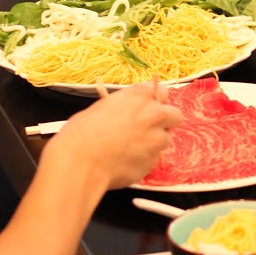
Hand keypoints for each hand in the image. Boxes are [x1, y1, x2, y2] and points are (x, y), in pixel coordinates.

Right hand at [48, 81, 182, 192]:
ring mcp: (156, 140)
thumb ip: (125, 106)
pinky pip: (153, 159)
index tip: (149, 108)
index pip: (162, 91)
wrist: (80, 162)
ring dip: (155, 143)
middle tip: (148, 129)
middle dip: (166, 122)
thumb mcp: (102, 107)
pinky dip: (144, 160)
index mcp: (139, 97)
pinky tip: (125, 162)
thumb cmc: (81, 133)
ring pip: (166, 139)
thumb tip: (130, 111)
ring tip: (131, 148)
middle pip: (175, 115)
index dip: (155, 102)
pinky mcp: (153, 162)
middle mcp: (153, 115)